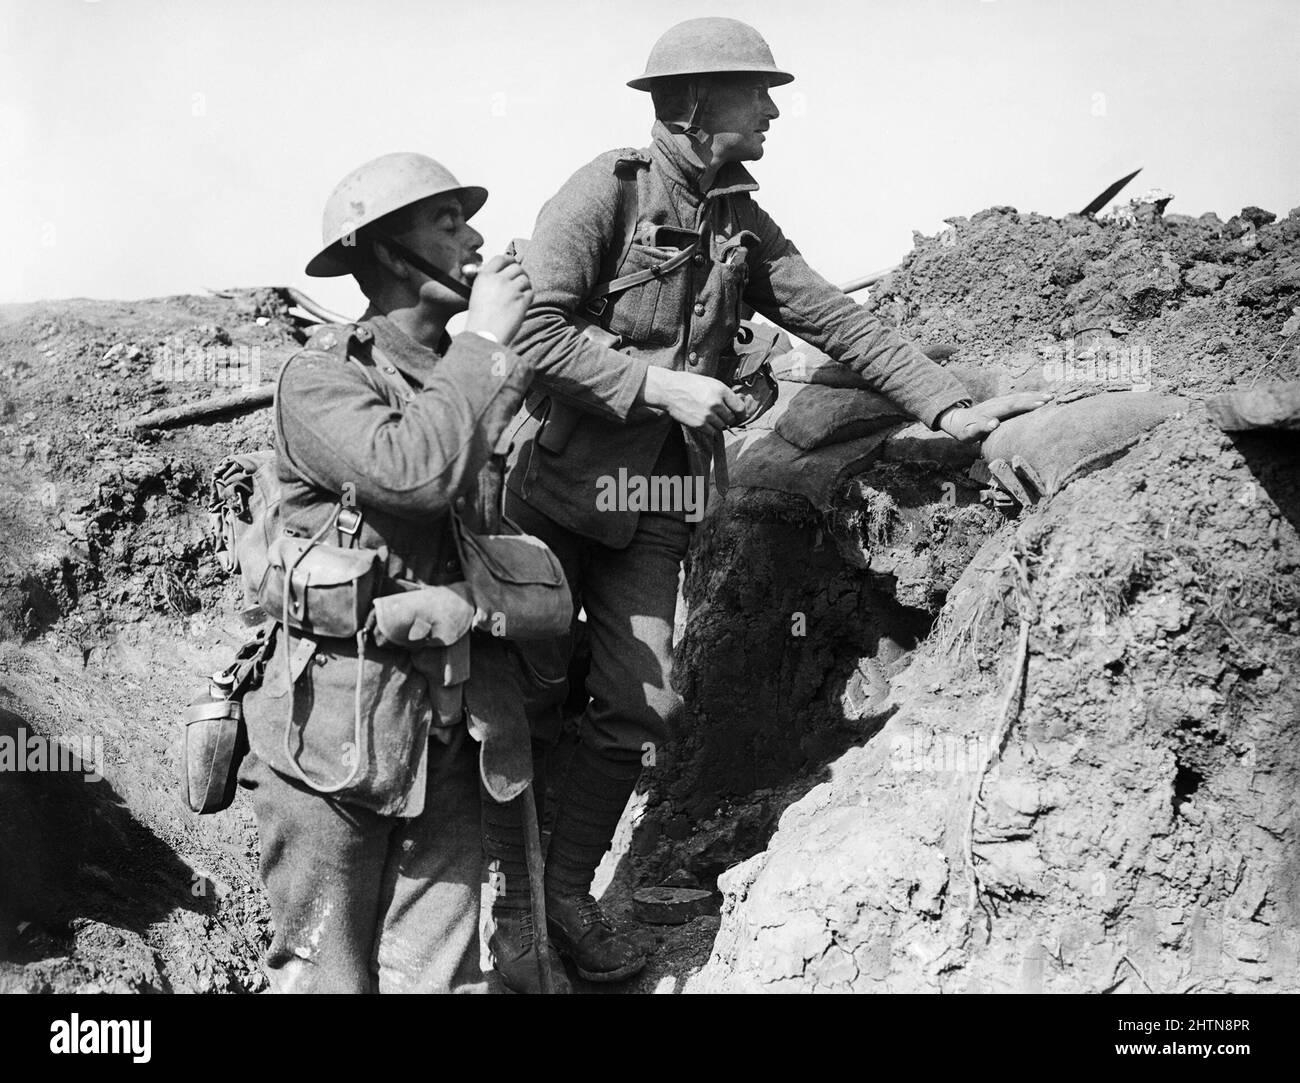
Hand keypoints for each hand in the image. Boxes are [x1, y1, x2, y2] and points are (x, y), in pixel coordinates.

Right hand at [465, 255, 532, 345]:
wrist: (484, 335)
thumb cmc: (480, 318)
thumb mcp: (478, 293)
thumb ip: (490, 280)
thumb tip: (506, 271)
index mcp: (484, 276)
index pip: (501, 259)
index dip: (510, 260)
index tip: (513, 264)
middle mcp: (498, 280)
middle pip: (516, 267)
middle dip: (520, 273)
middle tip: (521, 282)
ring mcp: (511, 290)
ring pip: (525, 279)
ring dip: (525, 286)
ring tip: (520, 296)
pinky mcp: (521, 301)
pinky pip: (530, 292)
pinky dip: (528, 297)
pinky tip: (523, 304)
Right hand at [642, 368, 745, 433]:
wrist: (669, 390)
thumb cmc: (689, 384)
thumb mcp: (710, 383)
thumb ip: (723, 394)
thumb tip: (735, 407)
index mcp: (721, 390)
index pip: (740, 408)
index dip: (741, 414)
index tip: (738, 416)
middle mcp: (716, 402)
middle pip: (731, 419)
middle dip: (727, 419)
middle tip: (719, 416)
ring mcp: (708, 414)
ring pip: (722, 426)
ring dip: (717, 424)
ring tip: (707, 416)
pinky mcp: (699, 424)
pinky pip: (712, 432)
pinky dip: (710, 430)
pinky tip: (703, 422)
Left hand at [937, 391, 1053, 441]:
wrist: (958, 421)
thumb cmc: (965, 431)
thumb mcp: (969, 433)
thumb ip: (980, 428)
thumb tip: (994, 423)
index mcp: (990, 410)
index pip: (1011, 406)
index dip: (1025, 405)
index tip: (1039, 404)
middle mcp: (996, 403)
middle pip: (1017, 399)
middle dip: (1034, 398)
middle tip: (1051, 398)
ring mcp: (999, 401)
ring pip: (1019, 396)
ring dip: (1034, 395)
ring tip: (1051, 396)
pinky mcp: (1002, 402)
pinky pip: (1018, 398)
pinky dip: (1030, 396)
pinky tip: (1041, 397)